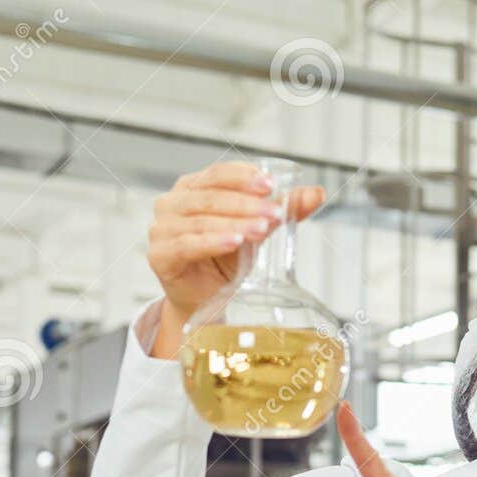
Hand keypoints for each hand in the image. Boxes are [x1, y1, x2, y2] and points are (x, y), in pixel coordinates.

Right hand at [145, 162, 325, 358]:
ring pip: (202, 220)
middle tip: (275, 212)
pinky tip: (234, 242)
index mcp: (193, 188)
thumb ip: (283, 211)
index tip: (272, 184)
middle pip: (211, 196)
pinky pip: (187, 245)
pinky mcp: (160, 256)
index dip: (244, 177)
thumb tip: (316, 193)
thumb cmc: (225, 262)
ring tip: (262, 230)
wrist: (205, 302)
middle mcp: (172, 204)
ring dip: (235, 223)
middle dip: (247, 204)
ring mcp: (161, 229)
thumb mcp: (257, 231)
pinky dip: (212, 242)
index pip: (218, 174)